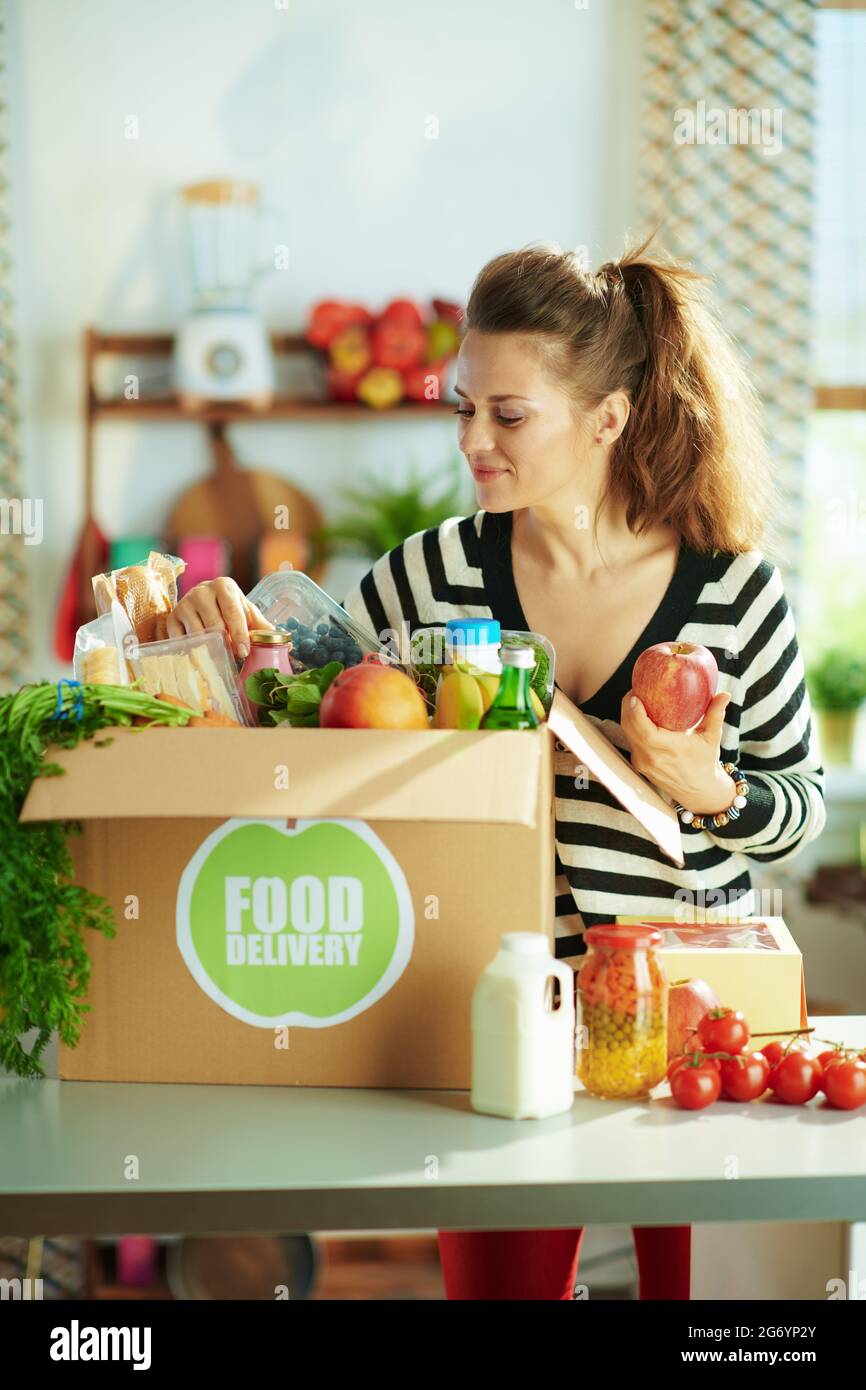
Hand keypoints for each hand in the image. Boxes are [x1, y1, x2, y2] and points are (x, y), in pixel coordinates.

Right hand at [157, 577, 271, 657]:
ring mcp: (184, 604)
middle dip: (225, 645)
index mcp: (224, 586)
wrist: (203, 598)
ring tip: (217, 659)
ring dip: (208, 650)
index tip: (244, 653)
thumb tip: (287, 646)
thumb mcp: (247, 612)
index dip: (239, 634)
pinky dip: (190, 651)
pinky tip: (199, 657)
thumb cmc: (229, 608)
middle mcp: (201, 591)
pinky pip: (180, 639)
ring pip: (196, 634)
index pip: (232, 612)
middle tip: (232, 660)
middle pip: (213, 625)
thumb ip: (264, 627)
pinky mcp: (171, 617)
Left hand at [620, 688, 734, 814]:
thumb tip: (724, 694)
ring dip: (628, 715)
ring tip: (635, 699)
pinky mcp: (639, 765)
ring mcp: (643, 763)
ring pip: (628, 734)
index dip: (635, 712)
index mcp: (669, 750)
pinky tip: (637, 715)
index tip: (635, 694)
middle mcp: (652, 758)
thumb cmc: (706, 763)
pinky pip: (631, 741)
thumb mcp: (712, 738)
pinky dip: (632, 727)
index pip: (644, 730)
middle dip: (627, 706)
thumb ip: (716, 714)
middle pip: (629, 728)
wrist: (699, 792)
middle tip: (635, 690)